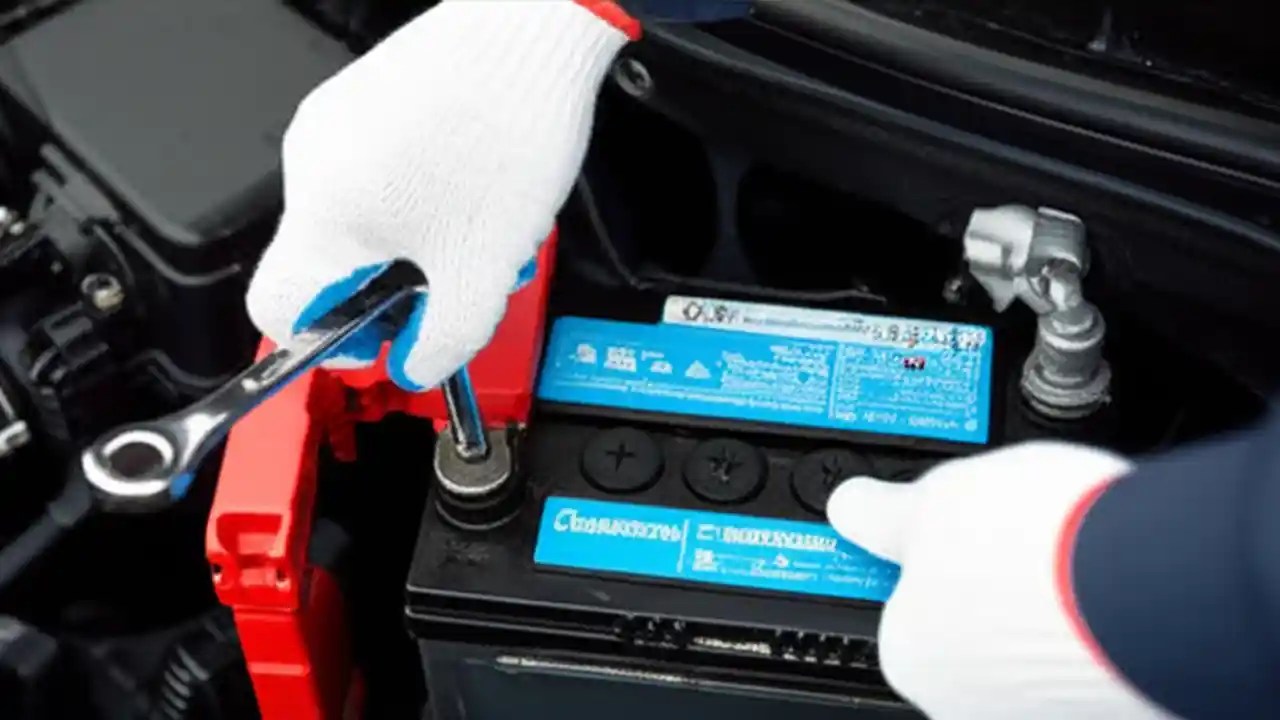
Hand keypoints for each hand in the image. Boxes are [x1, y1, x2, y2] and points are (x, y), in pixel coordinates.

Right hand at [246, 0, 633, 389]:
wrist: (530, 28)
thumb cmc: (505, 132)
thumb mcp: (481, 271)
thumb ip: (444, 340)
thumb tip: (416, 367)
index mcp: (323, 218)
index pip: (276, 312)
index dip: (326, 343)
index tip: (380, 341)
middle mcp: (311, 168)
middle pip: (327, 267)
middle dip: (396, 292)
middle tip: (453, 290)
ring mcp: (335, 127)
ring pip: (360, 222)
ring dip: (420, 249)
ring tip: (482, 237)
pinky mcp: (365, 100)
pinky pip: (377, 176)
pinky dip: (422, 203)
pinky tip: (475, 195)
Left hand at [826, 443, 1177, 719]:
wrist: (1146, 579)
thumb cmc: (1030, 548)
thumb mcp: (930, 500)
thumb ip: (881, 514)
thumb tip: (850, 505)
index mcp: (909, 656)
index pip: (907, 614)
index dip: (936, 564)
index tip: (961, 537)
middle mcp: (964, 706)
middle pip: (971, 643)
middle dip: (994, 593)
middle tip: (1024, 542)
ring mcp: (1037, 717)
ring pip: (1032, 663)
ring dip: (1050, 617)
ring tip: (1075, 558)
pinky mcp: (1108, 716)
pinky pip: (1091, 671)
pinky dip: (1100, 637)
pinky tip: (1112, 593)